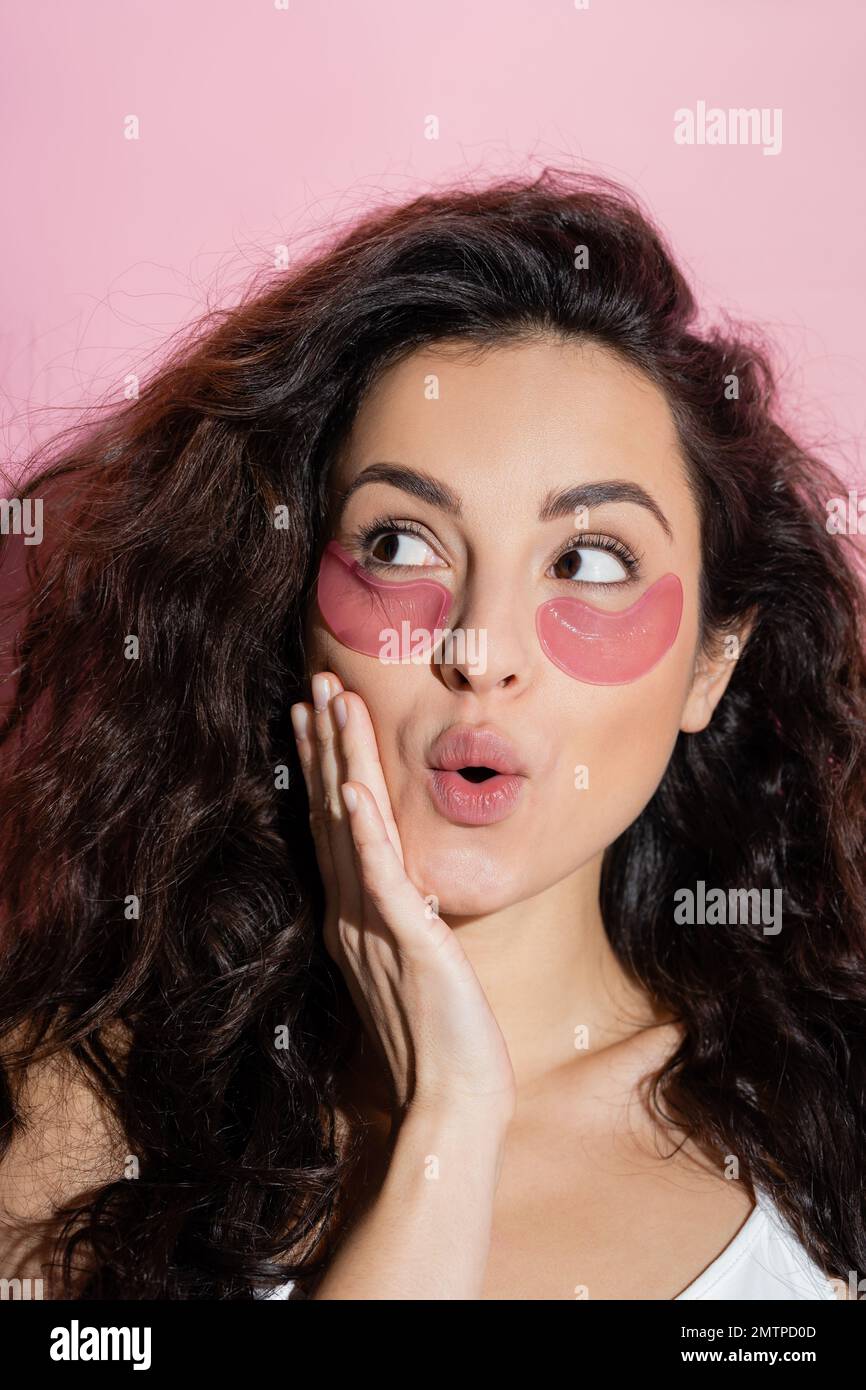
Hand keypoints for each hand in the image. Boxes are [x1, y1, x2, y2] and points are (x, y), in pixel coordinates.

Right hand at [290, 670, 516, 1125]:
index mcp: (352, 918)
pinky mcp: (407, 941)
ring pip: (349, 828)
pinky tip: (355, 789)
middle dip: (324, 746)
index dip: (322, 768)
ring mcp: (372, 926)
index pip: (332, 827)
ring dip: (340, 763)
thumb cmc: (438, 1043)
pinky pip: (381, 877)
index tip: (314, 718)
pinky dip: (366, 831)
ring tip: (331, 706)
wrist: (447, 1102)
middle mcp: (351, 914)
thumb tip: (403, 892)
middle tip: (316, 686)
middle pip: (331, 813)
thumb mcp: (411, 967)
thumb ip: (397, 924)